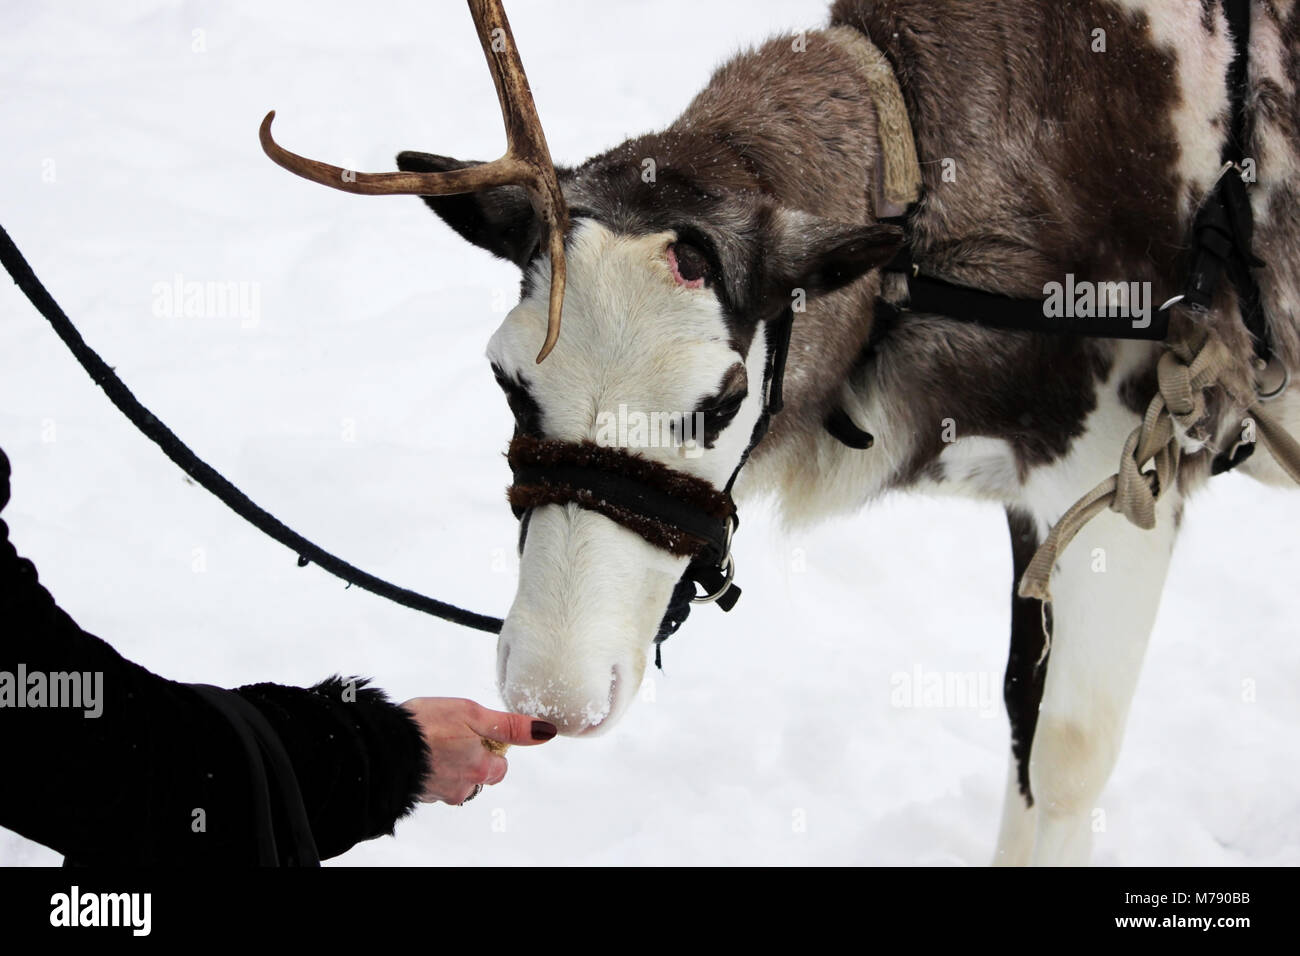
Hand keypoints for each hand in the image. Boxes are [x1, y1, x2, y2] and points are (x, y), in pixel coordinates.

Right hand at [399, 698, 556, 804]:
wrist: (382, 744)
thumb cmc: (426, 726)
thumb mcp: (474, 714)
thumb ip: (510, 725)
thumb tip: (545, 730)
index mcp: (480, 770)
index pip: (501, 765)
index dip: (490, 745)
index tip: (473, 731)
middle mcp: (462, 788)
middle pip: (478, 775)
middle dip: (469, 757)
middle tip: (450, 733)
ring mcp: (438, 794)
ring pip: (454, 780)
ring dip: (447, 763)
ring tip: (431, 740)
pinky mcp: (417, 794)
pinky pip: (432, 783)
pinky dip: (429, 769)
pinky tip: (419, 752)